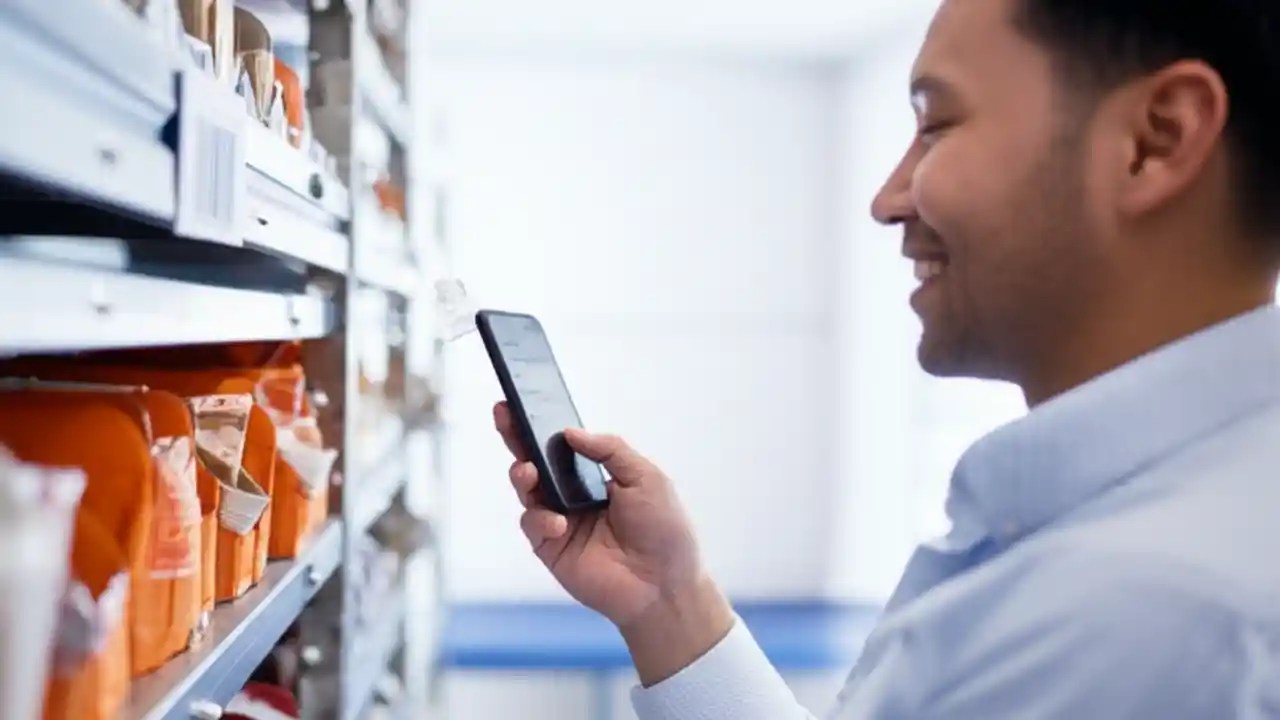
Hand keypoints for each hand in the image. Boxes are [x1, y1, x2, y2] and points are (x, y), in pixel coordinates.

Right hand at [494, 402, 733, 683]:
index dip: (540, 424)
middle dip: (516, 437)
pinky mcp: (552, 549)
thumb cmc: (664, 530)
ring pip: (527, 490)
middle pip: (535, 460)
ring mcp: (560, 522)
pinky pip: (532, 525)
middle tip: (504, 415)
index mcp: (595, 475)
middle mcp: (573, 495)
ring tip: (528, 471)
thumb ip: (610, 450)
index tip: (520, 401)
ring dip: (523, 476)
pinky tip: (559, 523)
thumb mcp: (646, 477)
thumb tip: (570, 432)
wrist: (665, 585)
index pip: (560, 445)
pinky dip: (540, 520)